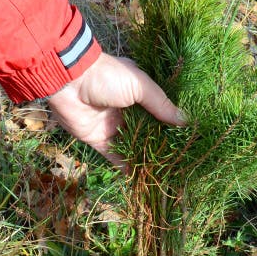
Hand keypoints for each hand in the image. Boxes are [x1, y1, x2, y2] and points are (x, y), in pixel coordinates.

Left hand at [47, 53, 184, 168]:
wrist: (69, 81)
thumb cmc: (107, 76)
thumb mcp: (140, 86)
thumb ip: (161, 105)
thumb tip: (185, 121)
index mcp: (137, 94)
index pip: (158, 112)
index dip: (171, 125)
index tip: (187, 139)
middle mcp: (126, 111)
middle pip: (147, 132)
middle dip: (160, 145)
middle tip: (179, 161)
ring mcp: (112, 127)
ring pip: (133, 146)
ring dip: (145, 158)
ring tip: (165, 173)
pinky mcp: (98, 140)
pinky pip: (115, 157)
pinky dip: (126, 167)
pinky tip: (140, 179)